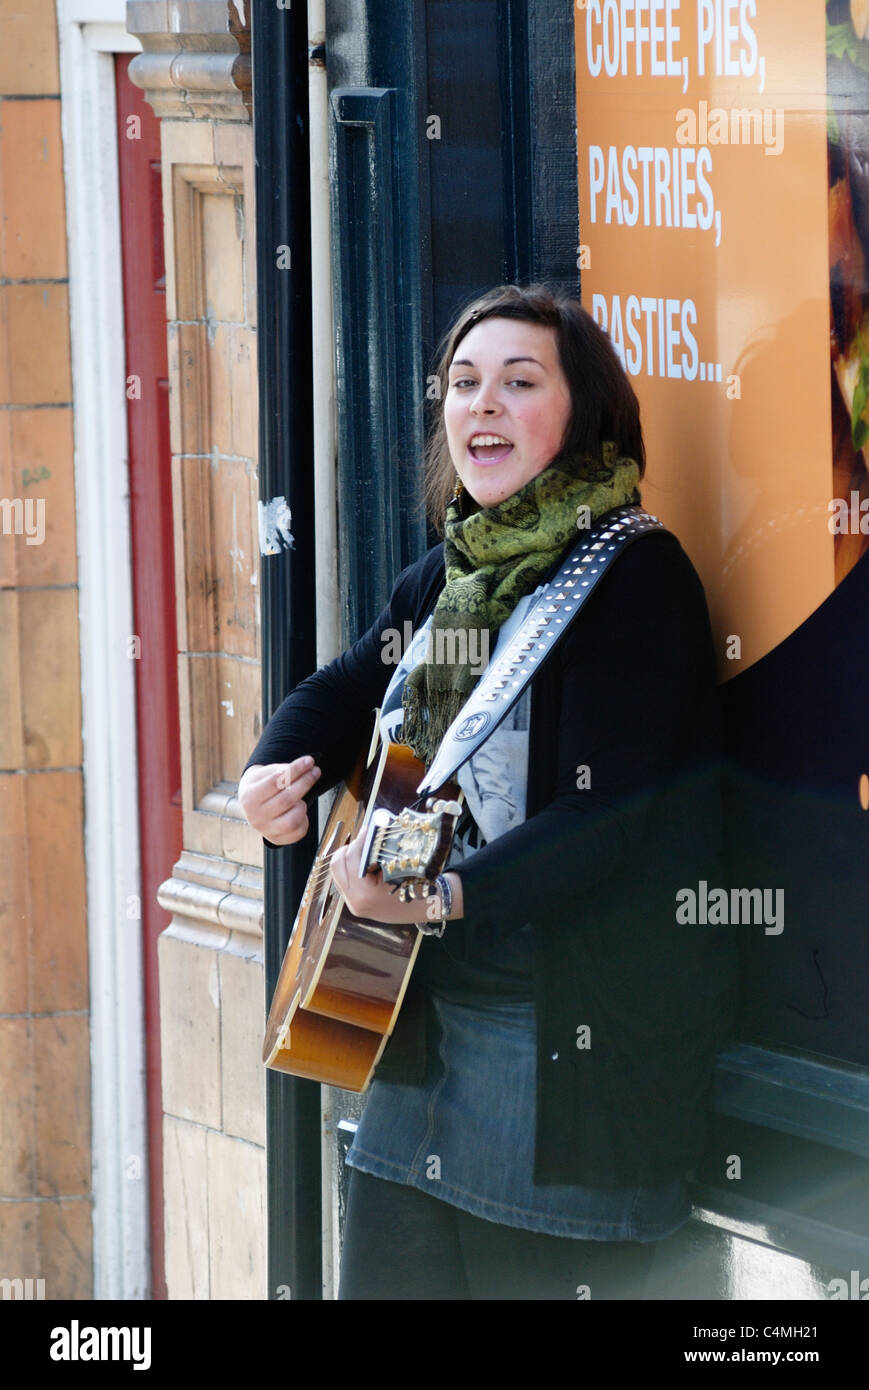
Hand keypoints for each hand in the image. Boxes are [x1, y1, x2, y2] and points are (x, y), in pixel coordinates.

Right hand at [238, 757, 321, 843]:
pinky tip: (300, 809)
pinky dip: (304, 819)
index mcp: (249, 797)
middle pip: (286, 799)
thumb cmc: (261, 785)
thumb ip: (283, 770)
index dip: (295, 770)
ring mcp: (267, 830)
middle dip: (305, 783)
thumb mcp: (265, 773)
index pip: (275, 781)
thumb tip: (305, 766)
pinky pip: (298, 831)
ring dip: (303, 805)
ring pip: (293, 820)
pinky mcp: (278, 839)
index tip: (309, 761)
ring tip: (301, 797)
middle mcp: (256, 817)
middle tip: (315, 771)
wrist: (252, 804)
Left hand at [330, 826, 454, 925]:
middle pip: (338, 865)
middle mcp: (355, 902)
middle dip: (350, 847)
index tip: (368, 829)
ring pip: (340, 872)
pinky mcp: (357, 903)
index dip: (359, 840)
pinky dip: (354, 867)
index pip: (350, 858)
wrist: (429, 906)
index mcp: (364, 894)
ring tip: (367, 849)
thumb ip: (379, 848)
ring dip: (350, 857)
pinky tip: (368, 861)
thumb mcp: (399, 864)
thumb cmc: (418, 884)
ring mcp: (354, 904)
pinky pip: (346, 880)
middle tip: (365, 838)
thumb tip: (368, 831)